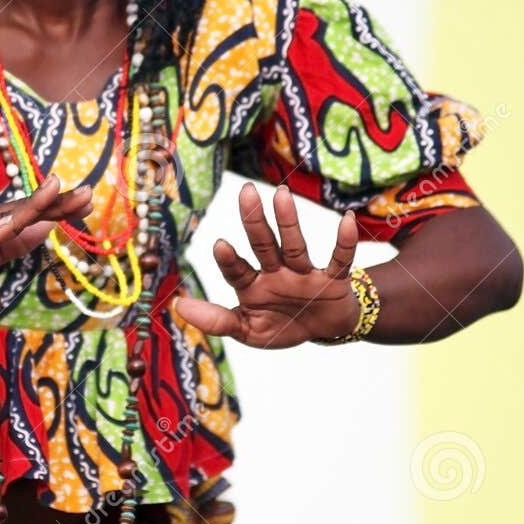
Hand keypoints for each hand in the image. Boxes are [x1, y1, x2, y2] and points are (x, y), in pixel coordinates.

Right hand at [0, 173, 92, 330]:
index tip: (88, 200)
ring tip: (54, 191)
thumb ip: (20, 240)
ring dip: (32, 205)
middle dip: (56, 201)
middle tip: (87, 193)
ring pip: (6, 219)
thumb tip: (50, 224)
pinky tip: (11, 224)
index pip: (33, 211)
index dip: (61, 205)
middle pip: (26, 210)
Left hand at [172, 183, 360, 348]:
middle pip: (263, 244)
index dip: (229, 260)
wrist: (324, 330)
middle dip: (254, 220)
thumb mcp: (248, 331)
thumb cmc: (282, 325)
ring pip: (294, 245)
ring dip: (288, 222)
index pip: (237, 270)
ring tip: (280, 195)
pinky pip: (339, 259)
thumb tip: (179, 305)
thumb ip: (216, 321)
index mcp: (252, 285)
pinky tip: (345, 219)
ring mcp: (304, 273)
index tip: (220, 245)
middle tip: (245, 192)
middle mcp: (276, 272)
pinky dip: (343, 242)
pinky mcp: (332, 279)